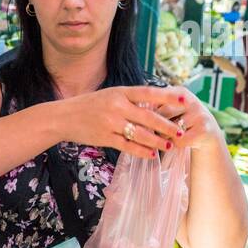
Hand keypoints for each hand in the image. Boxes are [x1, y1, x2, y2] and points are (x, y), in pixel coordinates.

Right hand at [59, 86, 182, 159]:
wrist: (63, 117)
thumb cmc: (88, 106)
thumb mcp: (108, 95)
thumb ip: (129, 100)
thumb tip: (153, 106)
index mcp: (119, 92)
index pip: (148, 93)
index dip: (168, 96)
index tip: (185, 99)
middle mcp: (117, 106)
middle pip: (148, 117)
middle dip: (167, 125)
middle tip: (180, 131)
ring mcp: (110, 123)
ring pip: (140, 134)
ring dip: (157, 141)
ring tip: (169, 146)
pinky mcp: (104, 137)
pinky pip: (128, 146)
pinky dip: (141, 151)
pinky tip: (151, 155)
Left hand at [141, 86, 224, 152]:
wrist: (207, 133)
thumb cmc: (181, 120)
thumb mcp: (170, 108)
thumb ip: (155, 106)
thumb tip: (133, 114)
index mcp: (180, 92)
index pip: (157, 96)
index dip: (143, 108)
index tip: (132, 116)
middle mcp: (191, 100)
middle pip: (162, 114)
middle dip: (153, 125)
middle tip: (149, 130)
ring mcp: (199, 114)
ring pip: (170, 129)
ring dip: (163, 137)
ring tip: (164, 137)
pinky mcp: (203, 130)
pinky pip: (179, 140)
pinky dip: (173, 145)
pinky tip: (175, 143)